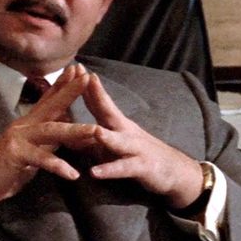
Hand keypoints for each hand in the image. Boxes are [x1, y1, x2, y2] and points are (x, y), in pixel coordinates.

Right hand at [0, 64, 98, 214]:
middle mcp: (24, 125)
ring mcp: (18, 138)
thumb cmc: (7, 167)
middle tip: (87, 78)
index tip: (78, 69)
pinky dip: (58, 166)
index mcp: (29, 122)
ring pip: (50, 131)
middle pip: (51, 105)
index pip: (48, 99)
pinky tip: (73, 174)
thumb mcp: (32, 150)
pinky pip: (41, 159)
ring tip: (95, 130)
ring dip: (75, 130)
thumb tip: (66, 131)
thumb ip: (48, 139)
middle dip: (70, 91)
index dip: (63, 84)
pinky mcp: (15, 155)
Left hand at [82, 73, 203, 208]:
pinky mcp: (142, 167)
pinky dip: (110, 170)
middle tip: (83, 78)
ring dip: (106, 136)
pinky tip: (94, 172)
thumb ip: (90, 139)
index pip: (100, 101)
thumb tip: (64, 132)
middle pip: (109, 111)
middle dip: (96, 95)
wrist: (176, 171)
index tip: (73, 67)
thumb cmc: (138, 156)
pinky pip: (124, 168)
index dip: (87, 86)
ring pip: (119, 141)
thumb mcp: (113, 146)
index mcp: (118, 125)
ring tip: (95, 131)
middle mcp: (126, 132)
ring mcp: (135, 148)